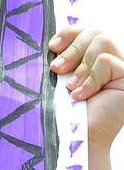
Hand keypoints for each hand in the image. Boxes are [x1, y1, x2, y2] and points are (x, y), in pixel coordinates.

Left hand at [49, 27, 123, 149]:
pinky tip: (82, 96)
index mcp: (94, 58)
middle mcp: (111, 60)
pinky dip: (91, 78)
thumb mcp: (61, 80)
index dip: (71, 32)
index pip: (88, 30)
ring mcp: (122, 68)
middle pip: (97, 31)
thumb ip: (64, 59)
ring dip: (82, 65)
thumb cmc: (65, 113)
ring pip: (104, 41)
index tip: (52, 46)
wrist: (77, 138)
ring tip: (70, 87)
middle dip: (73, 48)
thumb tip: (53, 42)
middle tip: (57, 69)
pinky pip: (107, 61)